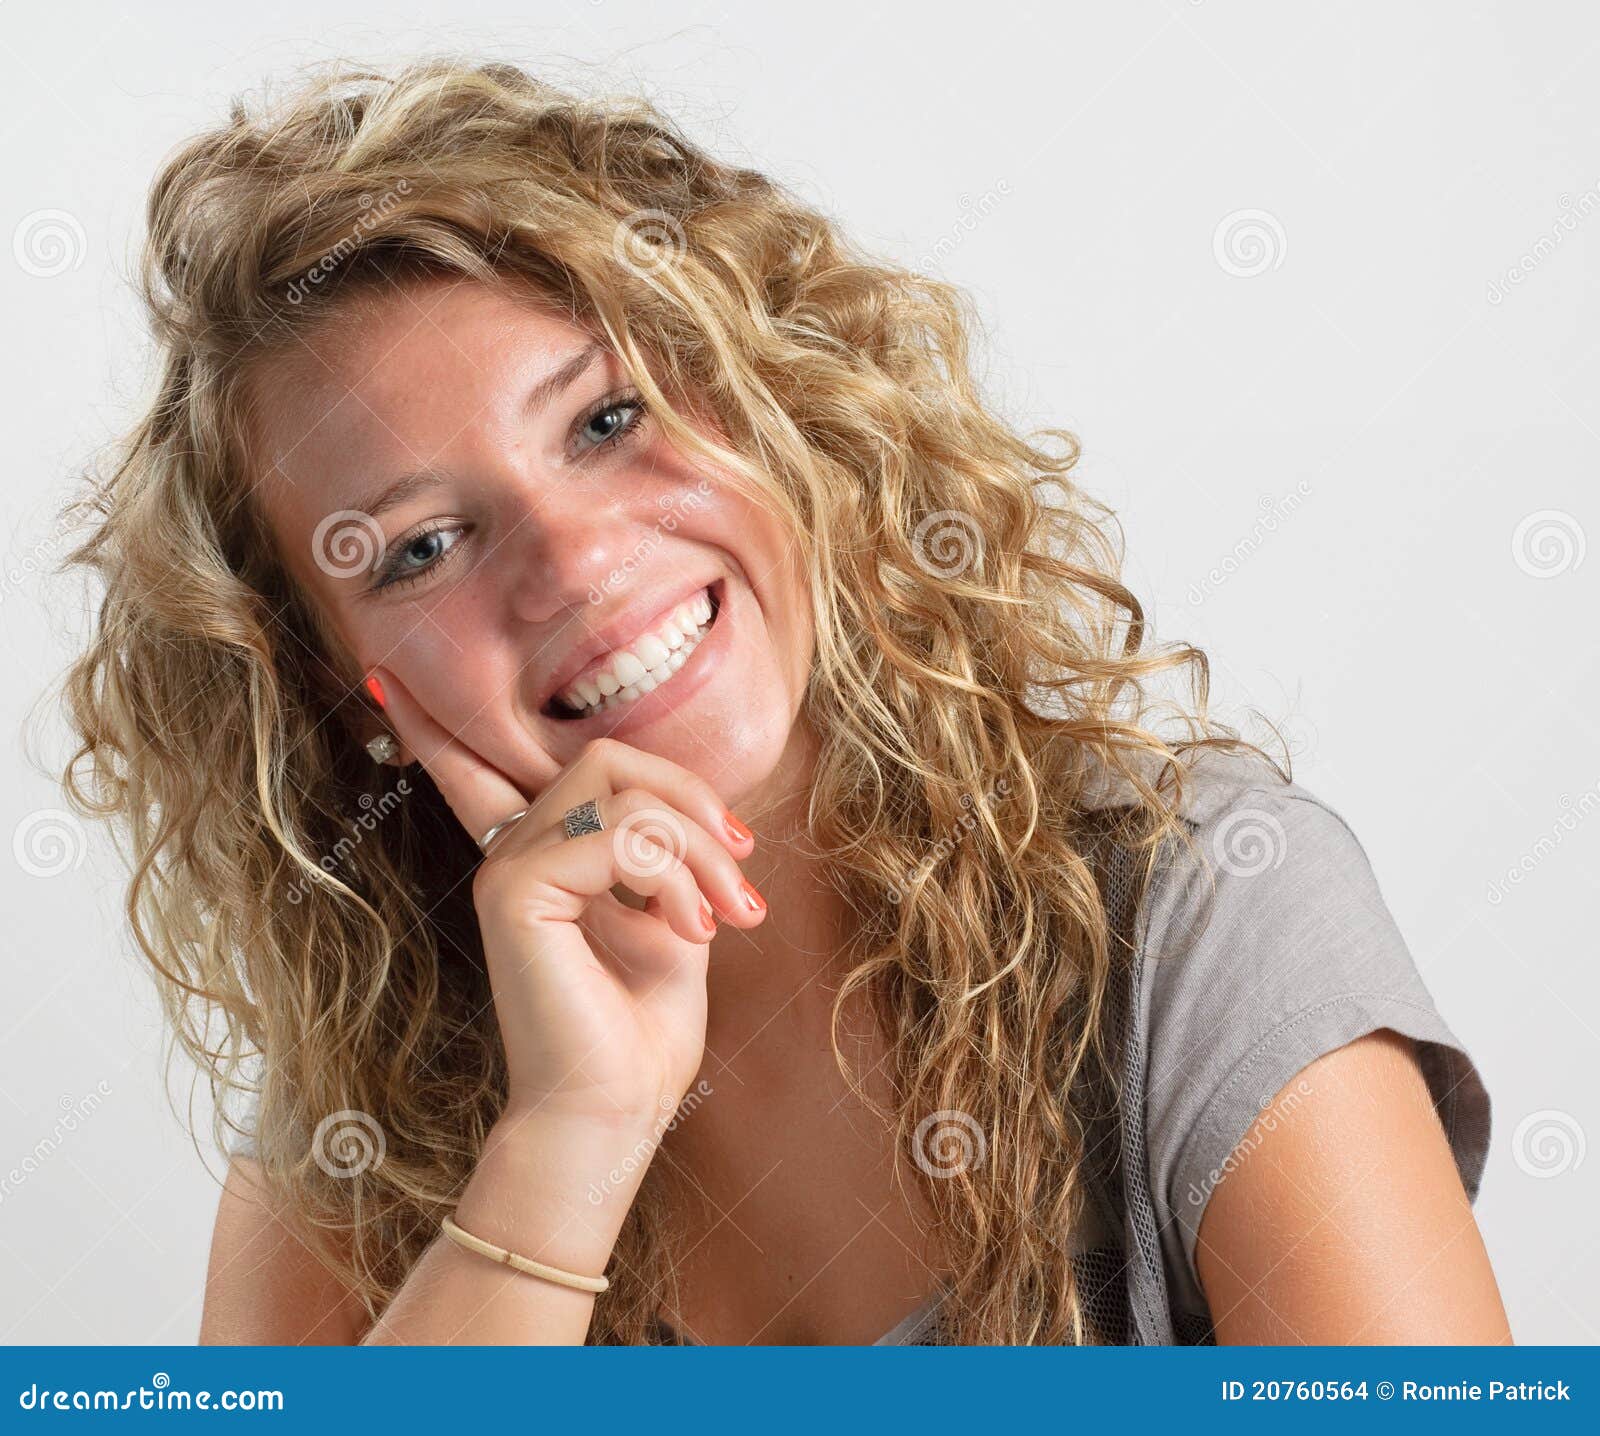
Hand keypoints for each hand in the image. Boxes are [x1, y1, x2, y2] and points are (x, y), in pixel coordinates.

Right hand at [368, 667, 766, 1132]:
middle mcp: (514, 850)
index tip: (385, 678)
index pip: (478, 769)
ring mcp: (508, 867)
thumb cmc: (642, 1027)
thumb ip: (668, 852)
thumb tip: (695, 806)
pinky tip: (693, 929)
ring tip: (729, 914)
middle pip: (610, 756)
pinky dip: (675, 875)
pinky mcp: (514, 890)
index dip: (437, 727)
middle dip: (693, 801)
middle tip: (740, 870)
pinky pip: (618, 835)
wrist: (615, 1109)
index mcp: (541, 855)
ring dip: (698, 848)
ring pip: (622, 789)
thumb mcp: (671, 918)